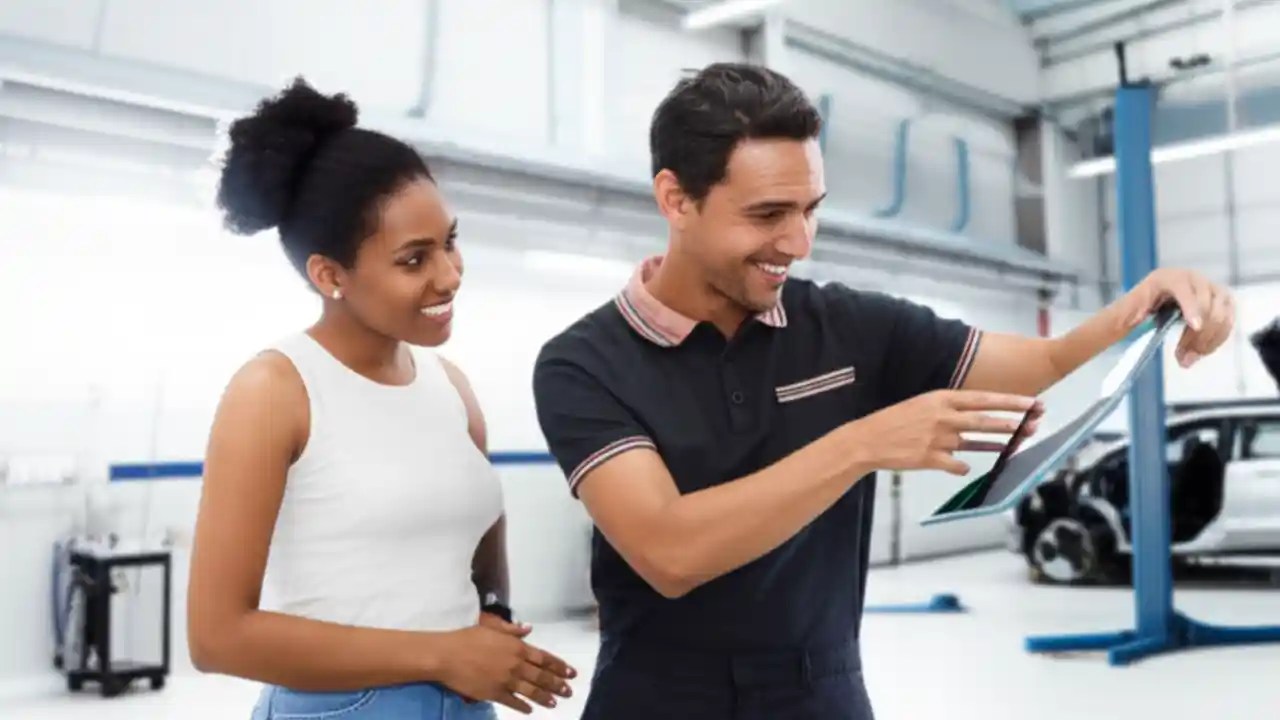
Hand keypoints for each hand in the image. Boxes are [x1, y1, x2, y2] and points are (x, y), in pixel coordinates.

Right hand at [438, 619, 575, 714]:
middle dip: (557, 684)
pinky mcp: (494, 693)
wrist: (447, 655)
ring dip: (544, 697)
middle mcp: (515, 664)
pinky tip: (530, 710)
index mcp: (516, 646)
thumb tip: (528, 629)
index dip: (559, 666)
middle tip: (568, 691)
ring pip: (531, 691)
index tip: (571, 672)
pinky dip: (523, 706)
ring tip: (555, 703)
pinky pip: (513, 701)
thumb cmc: (467, 637)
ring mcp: (506, 680)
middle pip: (541, 676)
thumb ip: (512, 630)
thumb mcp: (491, 627)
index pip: (544, 658)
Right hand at [850, 390, 1042, 475]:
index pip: (982, 398)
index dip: (1009, 401)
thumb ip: (947, 408)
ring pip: (975, 442)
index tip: (1030, 401)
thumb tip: (971, 413)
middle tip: (1034, 422)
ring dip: (998, 443)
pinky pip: (956, 465)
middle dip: (1013, 421)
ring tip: (1017, 442)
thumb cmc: (893, 420)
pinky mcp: (931, 459)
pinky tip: (966, 468)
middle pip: (984, 419)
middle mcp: (942, 417)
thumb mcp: (921, 404)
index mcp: (940, 399)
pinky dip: (962, 467)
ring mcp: (937, 439)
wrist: (868, 439)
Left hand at [1121, 268, 1234, 366]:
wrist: (1156, 301)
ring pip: (1221, 315)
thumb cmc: (1142, 304)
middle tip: (1184, 358)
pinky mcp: (1222, 303)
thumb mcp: (1130, 307)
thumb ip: (1126, 313)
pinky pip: (1227, 323)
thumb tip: (1124, 323)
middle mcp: (1194, 279)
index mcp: (1170, 277)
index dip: (1192, 307)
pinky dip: (1216, 340)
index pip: (1184, 289)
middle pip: (1207, 305)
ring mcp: (1211, 289)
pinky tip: (1201, 353)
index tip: (1195, 326)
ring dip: (1208, 341)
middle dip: (1198, 335)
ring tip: (1190, 358)